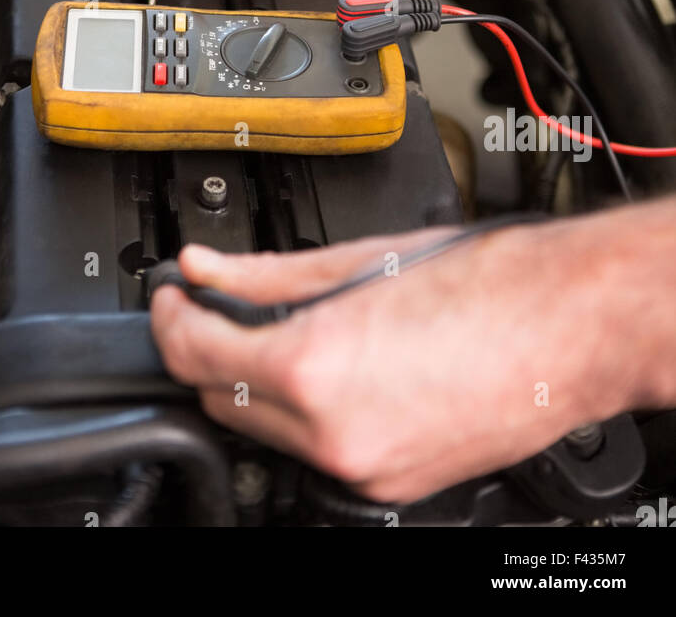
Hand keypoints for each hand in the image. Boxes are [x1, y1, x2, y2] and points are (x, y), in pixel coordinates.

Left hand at [151, 219, 639, 502]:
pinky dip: (303, 410)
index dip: (171, 317)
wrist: (570, 326)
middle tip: (208, 306)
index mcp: (316, 370)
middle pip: (221, 399)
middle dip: (203, 350)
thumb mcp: (360, 260)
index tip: (173, 293)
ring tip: (268, 328)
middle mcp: (333, 435)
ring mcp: (364, 468)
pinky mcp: (393, 481)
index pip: (197, 352)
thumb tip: (211, 268)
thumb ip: (268, 272)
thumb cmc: (490, 284)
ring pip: (266, 430)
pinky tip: (324, 365)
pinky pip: (318, 449)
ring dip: (250, 382)